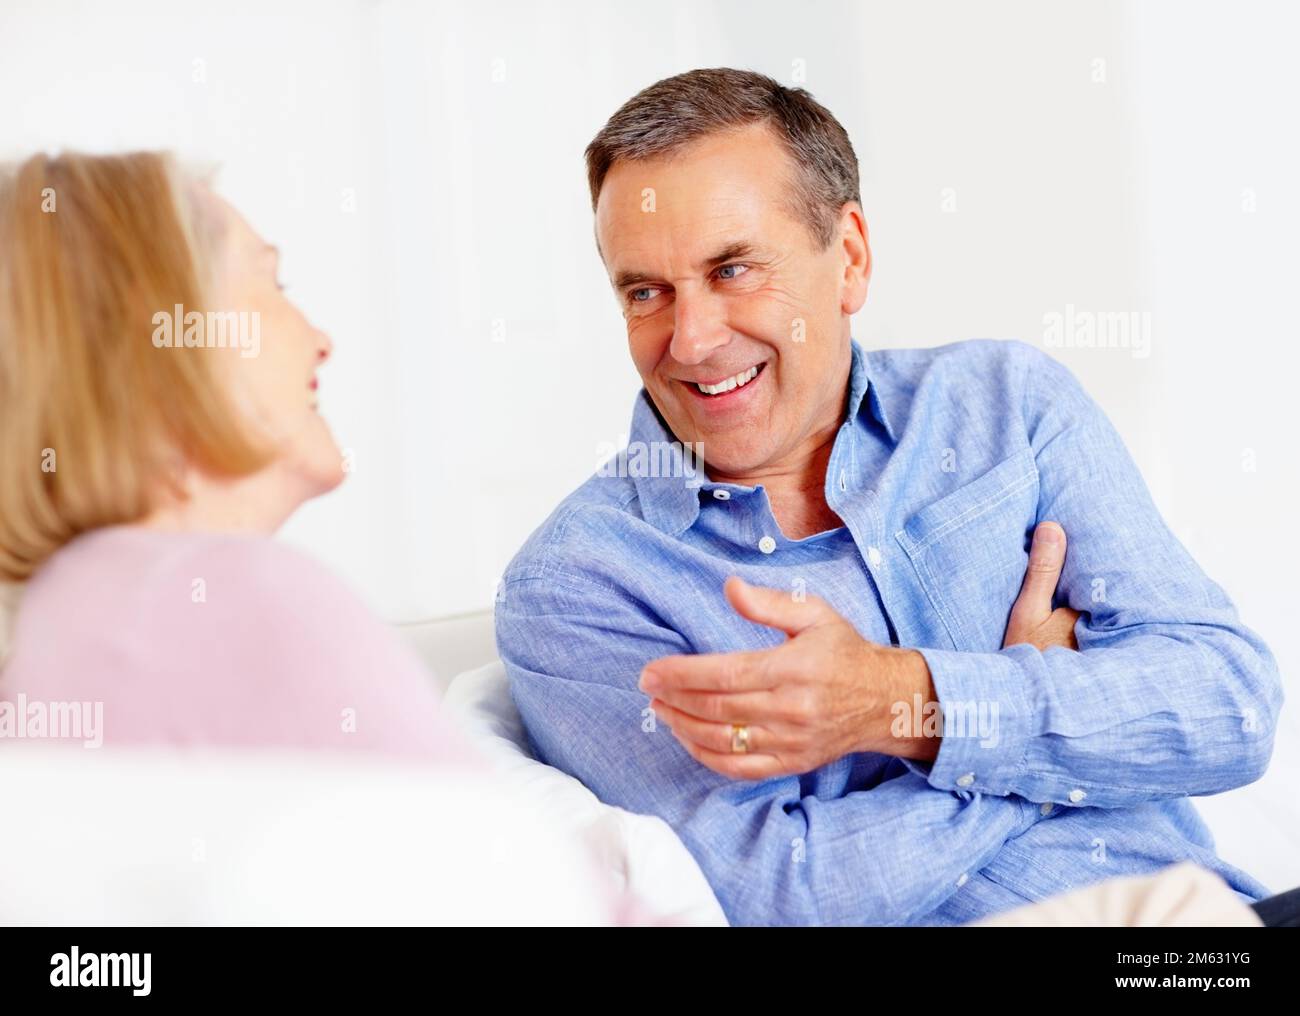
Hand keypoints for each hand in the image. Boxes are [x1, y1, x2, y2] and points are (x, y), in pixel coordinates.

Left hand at [642, 520, 1080, 781]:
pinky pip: (741, 768)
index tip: (651, 671)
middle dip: (674, 698)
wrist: (887, 700)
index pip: (724, 675)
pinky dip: (708, 757)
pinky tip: (689, 739)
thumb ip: (769, 603)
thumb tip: (729, 588)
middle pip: (717, 709)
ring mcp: (791, 741)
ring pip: (723, 741)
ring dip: (683, 728)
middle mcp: (790, 709)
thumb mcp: (814, 614)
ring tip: (661, 711)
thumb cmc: (845, 651)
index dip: (681, 675)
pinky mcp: (792, 763)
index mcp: (793, 668)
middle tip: (648, 688)